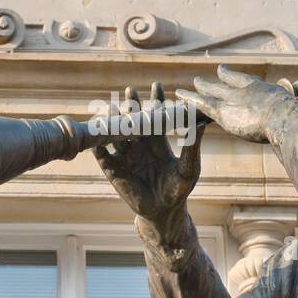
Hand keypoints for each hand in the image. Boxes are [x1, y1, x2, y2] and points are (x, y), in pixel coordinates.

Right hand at [93, 82, 204, 232]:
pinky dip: (97, 145)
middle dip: (131, 104)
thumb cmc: (179, 189)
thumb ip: (193, 146)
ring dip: (112, 120)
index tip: (157, 86)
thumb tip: (202, 124)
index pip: (155, 115)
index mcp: (157, 141)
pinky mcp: (113, 169)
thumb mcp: (189, 168)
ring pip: (115, 133)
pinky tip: (96, 136)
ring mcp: (124, 156)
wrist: (163, 211)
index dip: (156, 100)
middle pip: (132, 119)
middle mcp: (139, 144)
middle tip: (130, 91)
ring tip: (111, 108)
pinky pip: (102, 155)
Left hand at [177, 65, 297, 144]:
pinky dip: (189, 102)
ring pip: (209, 93)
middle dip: (213, 83)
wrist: (286, 117)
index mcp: (263, 90)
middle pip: (225, 85)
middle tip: (202, 78)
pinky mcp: (223, 111)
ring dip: (196, 91)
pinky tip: (178, 98)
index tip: (224, 71)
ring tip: (184, 89)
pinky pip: (201, 105)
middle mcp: (245, 91)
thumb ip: (295, 118)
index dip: (233, 77)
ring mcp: (233, 100)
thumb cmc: (297, 120)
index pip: (244, 81)